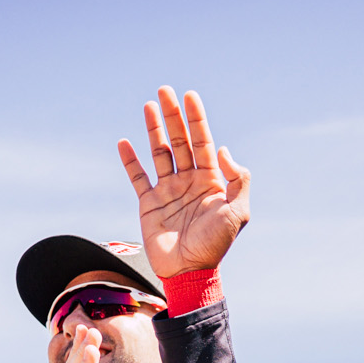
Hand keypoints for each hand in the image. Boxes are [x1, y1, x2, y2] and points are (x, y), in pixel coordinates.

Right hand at [118, 87, 249, 278]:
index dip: (197, 119)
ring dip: (154, 129)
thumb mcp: (238, 212)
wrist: (189, 271)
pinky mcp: (149, 204)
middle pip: (180, 141)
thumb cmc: (216, 245)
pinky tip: (124, 142)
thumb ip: (237, 179)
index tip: (190, 97)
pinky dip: (130, 161)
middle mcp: (189, 181)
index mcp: (210, 181)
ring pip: (159, 153)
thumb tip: (222, 149)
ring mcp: (168, 191)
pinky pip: (138, 178)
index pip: (203, 142)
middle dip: (173, 116)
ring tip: (149, 105)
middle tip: (165, 90)